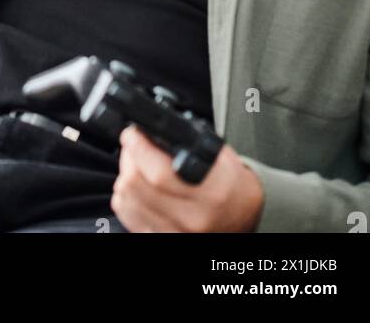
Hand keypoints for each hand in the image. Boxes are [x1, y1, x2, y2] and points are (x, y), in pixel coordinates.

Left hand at [111, 125, 264, 232]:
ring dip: (125, 175)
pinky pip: (128, 216)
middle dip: (129, 156)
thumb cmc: (229, 182)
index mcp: (211, 193)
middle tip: (134, 144)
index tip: (133, 134)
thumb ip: (184, 141)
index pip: (160, 173)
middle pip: (136, 184)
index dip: (138, 148)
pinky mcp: (164, 240)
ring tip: (136, 164)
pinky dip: (126, 197)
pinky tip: (138, 187)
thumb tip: (147, 129)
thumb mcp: (217, 154)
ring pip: (126, 199)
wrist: (243, 214)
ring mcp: (176, 233)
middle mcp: (192, 218)